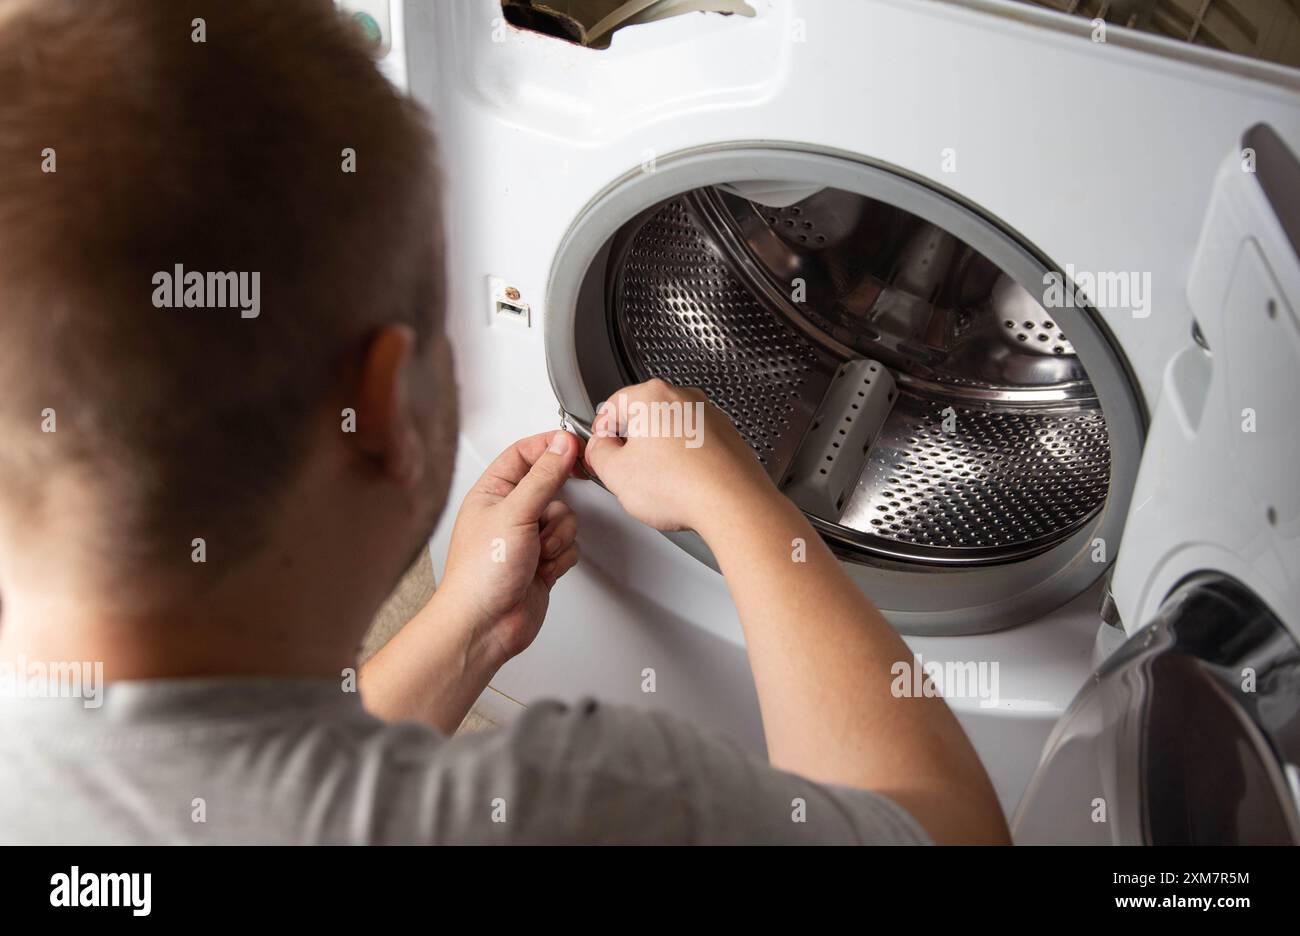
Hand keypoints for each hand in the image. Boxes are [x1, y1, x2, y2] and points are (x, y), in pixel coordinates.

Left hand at [439, 430, 583, 663]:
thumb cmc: (480, 574)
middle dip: (556, 500)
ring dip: (559, 534)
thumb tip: (561, 446)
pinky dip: (562, 556)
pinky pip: (569, 545)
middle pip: (550, 485)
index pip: (524, 453)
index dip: (550, 446)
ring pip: (565, 517)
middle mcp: (509, 512)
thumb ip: (543, 477)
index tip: (574, 446)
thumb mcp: (515, 513)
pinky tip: (544, 568)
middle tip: (554, 507)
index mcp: (491, 492)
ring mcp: (527, 538)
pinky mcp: (542, 561)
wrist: (485, 625)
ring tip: (539, 550)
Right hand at [583, 378, 776, 534]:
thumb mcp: (616, 474)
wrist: (733, 504)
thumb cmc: (683, 486)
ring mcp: (708, 415)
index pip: (611, 406)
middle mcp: (684, 397)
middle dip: (630, 443)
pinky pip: (693, 443)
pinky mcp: (726, 435)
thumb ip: (597, 453)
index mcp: (652, 396)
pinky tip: (681, 483)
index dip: (600, 433)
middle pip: (642, 415)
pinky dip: (684, 459)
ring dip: (658, 452)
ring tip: (657, 483)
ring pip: (669, 429)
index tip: (600, 450)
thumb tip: (600, 448)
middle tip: (626, 471)